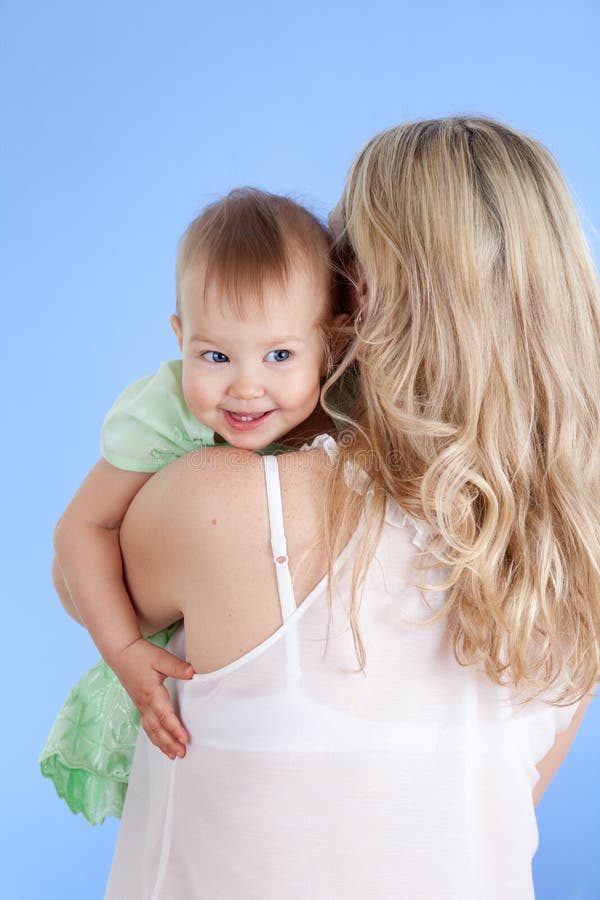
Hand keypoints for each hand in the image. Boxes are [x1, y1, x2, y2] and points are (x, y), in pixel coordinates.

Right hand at [111, 638, 194, 759]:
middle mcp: (144, 703)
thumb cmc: (141, 655)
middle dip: (169, 743)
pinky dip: (155, 737)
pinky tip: (161, 743)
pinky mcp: (140, 706)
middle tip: (181, 753)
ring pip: (150, 730)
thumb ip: (177, 666)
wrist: (121, 654)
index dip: (175, 728)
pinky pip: (147, 726)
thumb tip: (192, 672)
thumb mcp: (160, 658)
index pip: (164, 715)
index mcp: (151, 693)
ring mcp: (141, 706)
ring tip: (173, 755)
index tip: (185, 738)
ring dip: (162, 744)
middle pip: (156, 728)